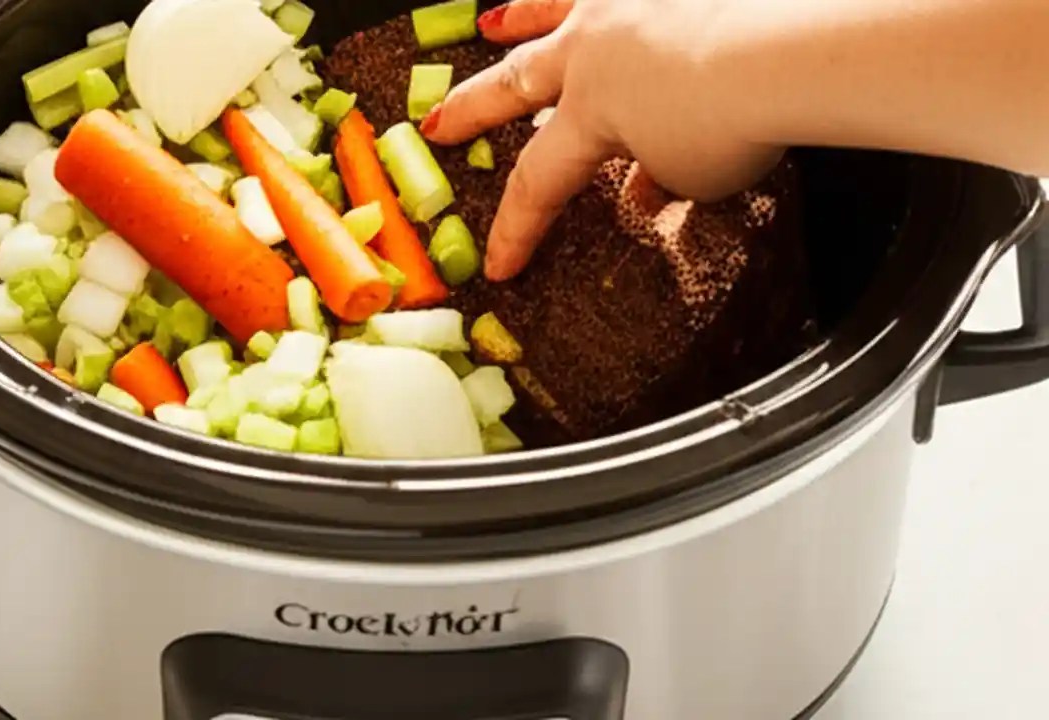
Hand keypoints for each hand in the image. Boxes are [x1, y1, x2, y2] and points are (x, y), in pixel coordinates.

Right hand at [422, 0, 783, 280]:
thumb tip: (645, 183)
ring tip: (492, 24)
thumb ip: (659, 176)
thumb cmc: (735, 121)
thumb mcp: (692, 175)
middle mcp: (592, 52)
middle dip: (471, 110)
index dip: (514, 228)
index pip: (537, 182)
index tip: (499, 267)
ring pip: (552, 9)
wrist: (784, 47)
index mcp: (589, 113)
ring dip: (518, 18)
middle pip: (513, 85)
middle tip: (437, 124)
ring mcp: (625, 4)